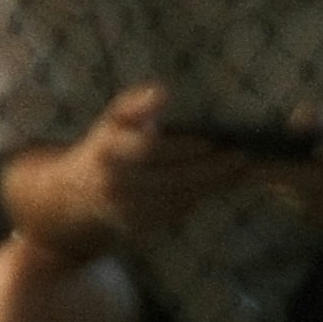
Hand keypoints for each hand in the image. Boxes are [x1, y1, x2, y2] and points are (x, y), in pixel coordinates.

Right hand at [92, 88, 298, 216]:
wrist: (80, 195)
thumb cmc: (108, 147)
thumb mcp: (113, 120)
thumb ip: (136, 104)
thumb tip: (162, 92)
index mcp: (106, 152)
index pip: (149, 149)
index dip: (182, 146)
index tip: (211, 139)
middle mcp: (114, 185)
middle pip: (174, 178)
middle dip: (211, 168)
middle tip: (241, 155)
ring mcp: (128, 211)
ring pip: (182, 198)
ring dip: (214, 184)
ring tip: (241, 168)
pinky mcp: (143, 229)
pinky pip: (181, 210)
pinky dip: (204, 196)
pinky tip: (223, 182)